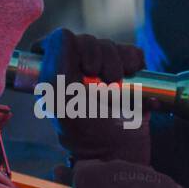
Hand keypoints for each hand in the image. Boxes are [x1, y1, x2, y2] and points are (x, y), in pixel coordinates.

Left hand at [32, 28, 149, 165]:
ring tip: (117, 83)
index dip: (72, 46)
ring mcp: (102, 74)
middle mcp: (77, 73)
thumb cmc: (87, 132)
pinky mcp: (128, 77)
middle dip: (98, 55)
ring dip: (116, 61)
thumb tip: (65, 36)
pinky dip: (134, 59)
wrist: (122, 151)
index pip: (60, 41)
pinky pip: (131, 52)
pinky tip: (133, 73)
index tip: (82, 67)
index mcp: (55, 77)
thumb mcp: (61, 100)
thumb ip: (55, 64)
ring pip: (108, 45)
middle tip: (104, 80)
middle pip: (86, 40)